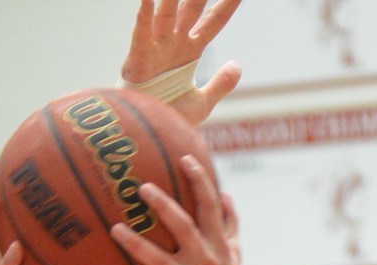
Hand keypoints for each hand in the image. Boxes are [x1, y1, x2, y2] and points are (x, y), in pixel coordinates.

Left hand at [95, 157, 242, 264]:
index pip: (210, 206)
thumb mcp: (236, 255)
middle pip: (183, 226)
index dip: (199, 181)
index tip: (186, 158)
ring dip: (135, 243)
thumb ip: (230, 224)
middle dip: (163, 205)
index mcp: (218, 244)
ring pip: (159, 259)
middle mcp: (204, 260)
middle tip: (141, 187)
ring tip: (114, 228)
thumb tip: (226, 193)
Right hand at [121, 0, 242, 124]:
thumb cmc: (170, 118)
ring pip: (167, 13)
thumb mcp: (202, 103)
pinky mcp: (138, 59)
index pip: (213, 22)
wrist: (147, 138)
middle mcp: (174, 43)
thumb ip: (221, 84)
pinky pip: (142, 33)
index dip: (226, 6)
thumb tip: (237, 65)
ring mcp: (156, 48)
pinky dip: (144, 15)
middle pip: (191, 8)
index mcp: (190, 51)